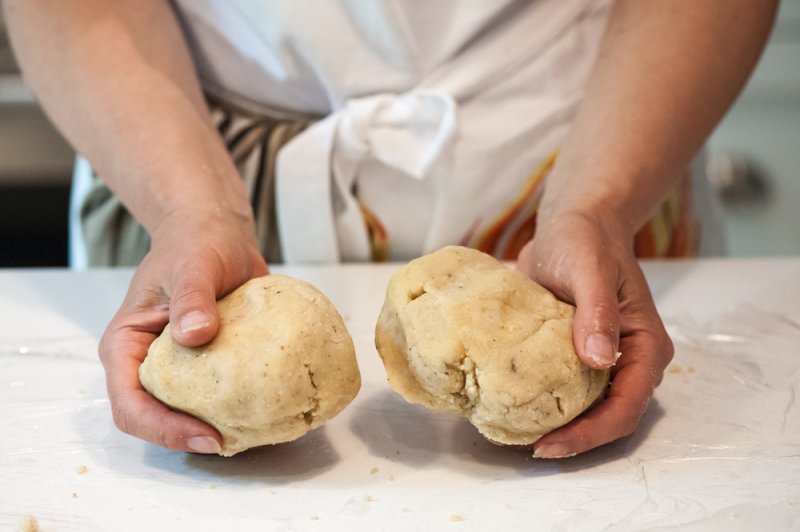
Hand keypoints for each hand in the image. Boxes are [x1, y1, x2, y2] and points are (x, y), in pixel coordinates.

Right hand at [98, 210, 267, 452]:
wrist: (216, 232)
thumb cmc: (196, 242)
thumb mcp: (194, 263)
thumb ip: (192, 297)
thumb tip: (195, 335)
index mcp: (126, 345)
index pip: (129, 405)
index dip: (163, 429)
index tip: (207, 435)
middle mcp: (145, 363)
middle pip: (154, 419)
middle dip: (188, 438)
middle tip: (232, 441)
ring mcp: (176, 368)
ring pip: (185, 414)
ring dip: (213, 427)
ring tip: (251, 432)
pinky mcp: (206, 366)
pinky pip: (215, 397)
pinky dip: (235, 408)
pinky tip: (265, 410)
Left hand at [517, 210, 672, 457]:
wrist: (572, 224)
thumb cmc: (585, 240)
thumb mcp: (590, 270)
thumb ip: (596, 312)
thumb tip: (599, 359)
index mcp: (645, 345)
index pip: (625, 405)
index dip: (590, 432)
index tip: (549, 443)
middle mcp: (630, 359)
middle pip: (610, 417)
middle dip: (575, 438)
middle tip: (532, 447)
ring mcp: (605, 360)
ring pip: (590, 410)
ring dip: (561, 426)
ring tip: (521, 436)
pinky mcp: (578, 355)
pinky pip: (567, 390)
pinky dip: (547, 404)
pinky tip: (518, 410)